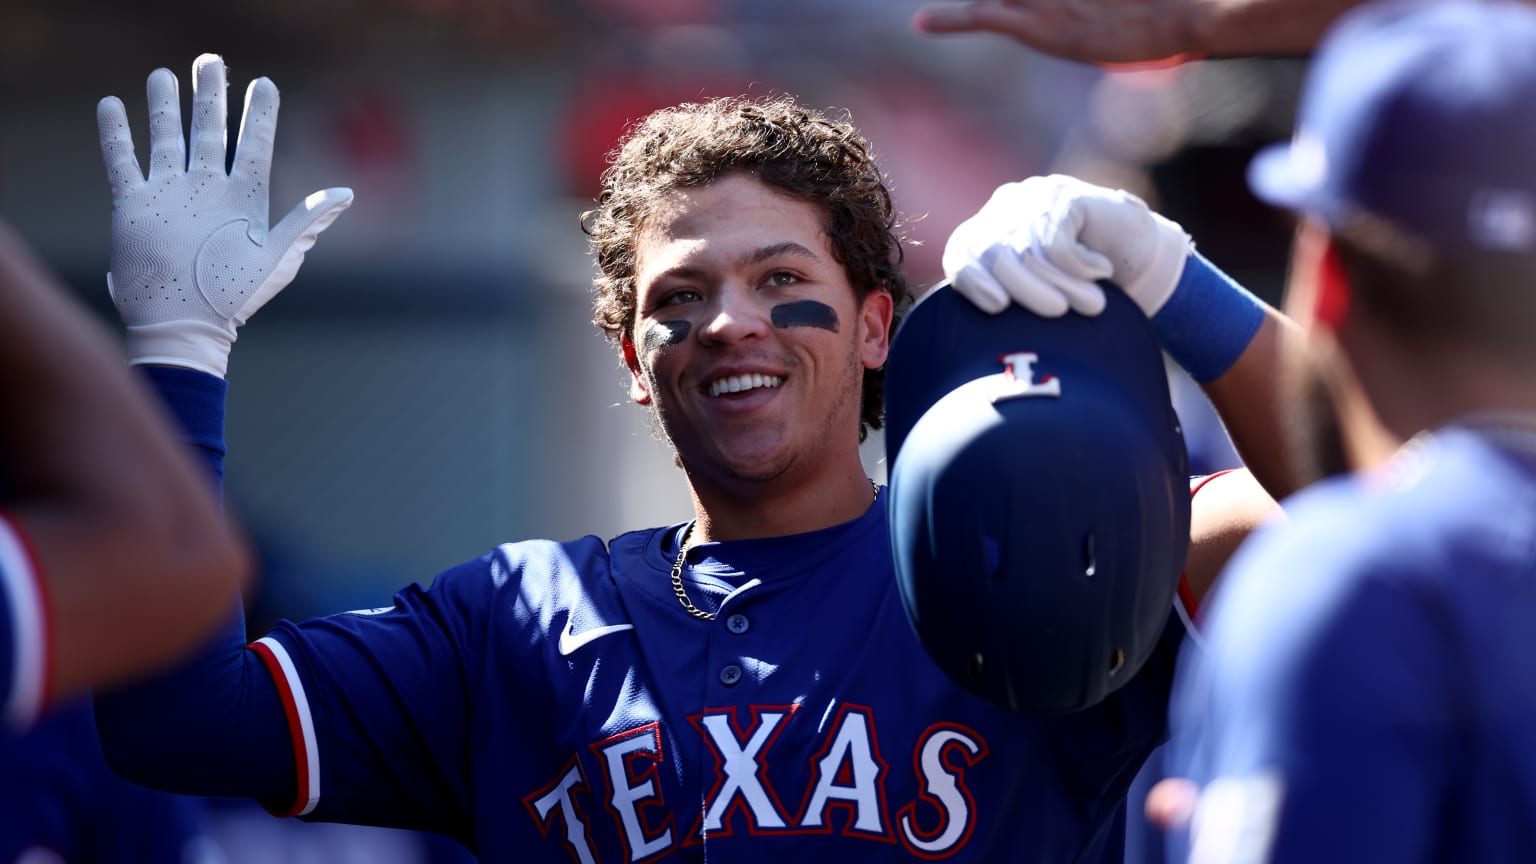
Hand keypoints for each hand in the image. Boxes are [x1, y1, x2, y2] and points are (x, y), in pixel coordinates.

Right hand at [98, 54, 351, 376]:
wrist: (183, 326)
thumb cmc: (235, 297)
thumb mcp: (279, 257)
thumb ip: (308, 221)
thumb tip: (346, 193)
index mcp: (243, 200)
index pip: (254, 146)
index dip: (261, 115)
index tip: (266, 84)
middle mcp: (206, 191)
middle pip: (209, 132)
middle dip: (210, 97)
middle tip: (210, 62)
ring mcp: (170, 195)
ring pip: (166, 139)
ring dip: (165, 106)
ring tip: (163, 74)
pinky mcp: (134, 206)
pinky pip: (123, 162)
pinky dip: (117, 135)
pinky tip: (111, 105)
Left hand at [912, 0, 1202, 64]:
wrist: (1182, 12)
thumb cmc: (1176, 6)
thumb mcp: (1143, 0)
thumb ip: (1117, 1)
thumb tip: (1143, 8)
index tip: (1025, 4)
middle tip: (996, 6)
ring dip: (974, 0)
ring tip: (928, 17)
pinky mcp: (1038, 24)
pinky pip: (983, 18)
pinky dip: (949, 21)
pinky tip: (921, 23)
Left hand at [943, 174, 1190, 318]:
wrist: (1134, 258)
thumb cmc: (1077, 288)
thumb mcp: (1036, 300)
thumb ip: (1007, 305)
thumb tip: (983, 341)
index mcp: (984, 236)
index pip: (961, 255)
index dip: (973, 280)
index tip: (998, 307)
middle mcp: (1002, 212)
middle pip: (994, 253)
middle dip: (1027, 289)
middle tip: (1057, 312)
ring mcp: (1032, 199)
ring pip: (1029, 248)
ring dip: (1062, 283)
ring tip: (1091, 305)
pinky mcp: (1063, 195)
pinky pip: (1059, 237)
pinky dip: (1080, 264)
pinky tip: (1101, 271)